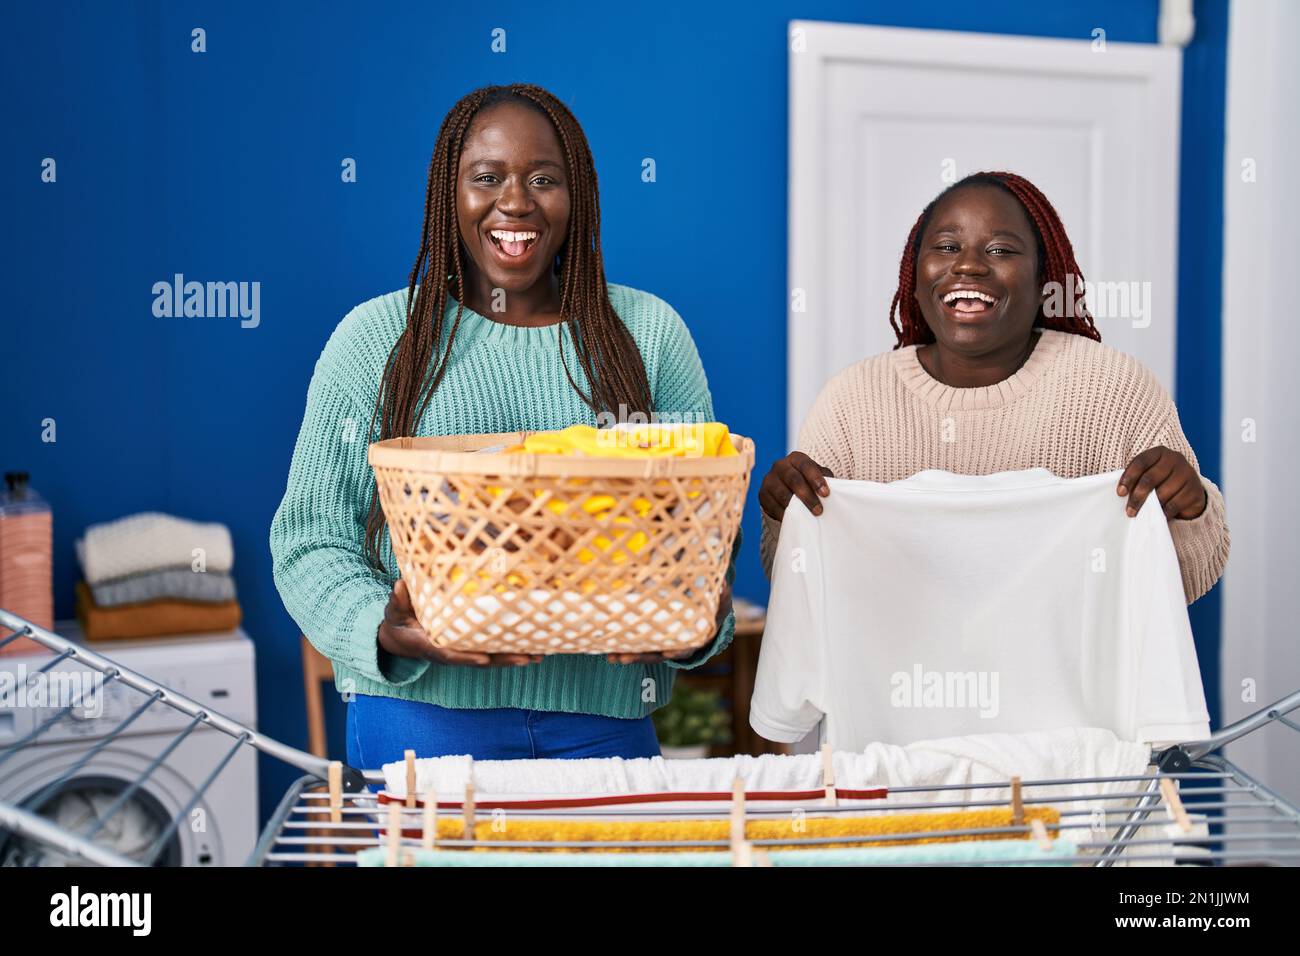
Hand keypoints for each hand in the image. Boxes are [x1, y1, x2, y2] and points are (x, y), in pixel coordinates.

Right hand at [378, 577, 542, 667]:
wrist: (401, 637)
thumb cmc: (398, 621)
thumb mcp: (394, 610)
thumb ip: (398, 601)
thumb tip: (400, 586)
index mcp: (432, 646)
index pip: (450, 654)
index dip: (466, 657)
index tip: (483, 658)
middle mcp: (451, 653)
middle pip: (481, 660)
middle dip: (504, 660)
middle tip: (527, 658)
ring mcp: (463, 651)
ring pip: (492, 658)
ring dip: (516, 657)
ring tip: (540, 654)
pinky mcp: (471, 647)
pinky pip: (494, 650)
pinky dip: (513, 649)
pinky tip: (534, 647)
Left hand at [605, 582, 732, 664]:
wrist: (705, 615)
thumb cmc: (713, 608)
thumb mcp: (720, 602)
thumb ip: (722, 595)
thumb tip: (724, 585)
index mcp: (694, 638)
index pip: (685, 647)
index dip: (677, 651)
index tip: (669, 653)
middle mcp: (677, 646)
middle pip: (658, 655)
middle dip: (640, 657)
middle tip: (623, 658)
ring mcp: (663, 644)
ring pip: (644, 653)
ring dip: (627, 655)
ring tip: (610, 657)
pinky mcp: (652, 639)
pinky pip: (638, 645)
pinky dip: (624, 647)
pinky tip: (608, 649)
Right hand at [758, 452, 833, 521]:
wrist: (787, 487)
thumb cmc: (808, 481)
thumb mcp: (818, 477)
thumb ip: (826, 479)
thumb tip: (835, 488)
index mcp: (796, 458)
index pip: (806, 466)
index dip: (816, 479)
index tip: (826, 494)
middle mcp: (780, 465)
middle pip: (793, 479)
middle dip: (807, 496)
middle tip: (819, 510)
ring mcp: (769, 479)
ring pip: (782, 493)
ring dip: (795, 507)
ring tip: (807, 517)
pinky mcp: (762, 494)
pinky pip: (772, 505)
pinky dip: (783, 513)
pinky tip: (794, 519)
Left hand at [1117, 446, 1207, 519]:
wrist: (1189, 490)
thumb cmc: (1161, 481)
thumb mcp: (1148, 475)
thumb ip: (1136, 479)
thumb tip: (1121, 493)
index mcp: (1160, 452)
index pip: (1141, 462)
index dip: (1129, 477)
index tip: (1120, 493)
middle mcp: (1175, 459)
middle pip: (1150, 478)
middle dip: (1137, 496)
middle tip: (1129, 511)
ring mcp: (1188, 473)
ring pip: (1163, 492)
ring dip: (1150, 505)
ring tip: (1141, 514)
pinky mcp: (1195, 490)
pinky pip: (1176, 503)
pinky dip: (1165, 512)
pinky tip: (1158, 516)